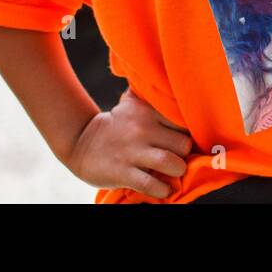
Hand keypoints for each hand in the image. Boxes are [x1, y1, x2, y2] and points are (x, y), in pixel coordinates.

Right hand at [65, 87, 192, 198]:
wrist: (81, 141)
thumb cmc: (117, 123)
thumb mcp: (133, 102)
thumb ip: (153, 93)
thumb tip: (174, 81)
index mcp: (147, 110)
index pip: (183, 122)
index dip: (189, 133)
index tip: (187, 139)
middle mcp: (142, 129)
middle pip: (183, 144)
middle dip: (186, 155)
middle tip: (180, 158)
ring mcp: (132, 151)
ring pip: (170, 163)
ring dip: (178, 171)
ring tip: (174, 173)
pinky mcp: (122, 172)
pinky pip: (150, 184)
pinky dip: (162, 190)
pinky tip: (163, 189)